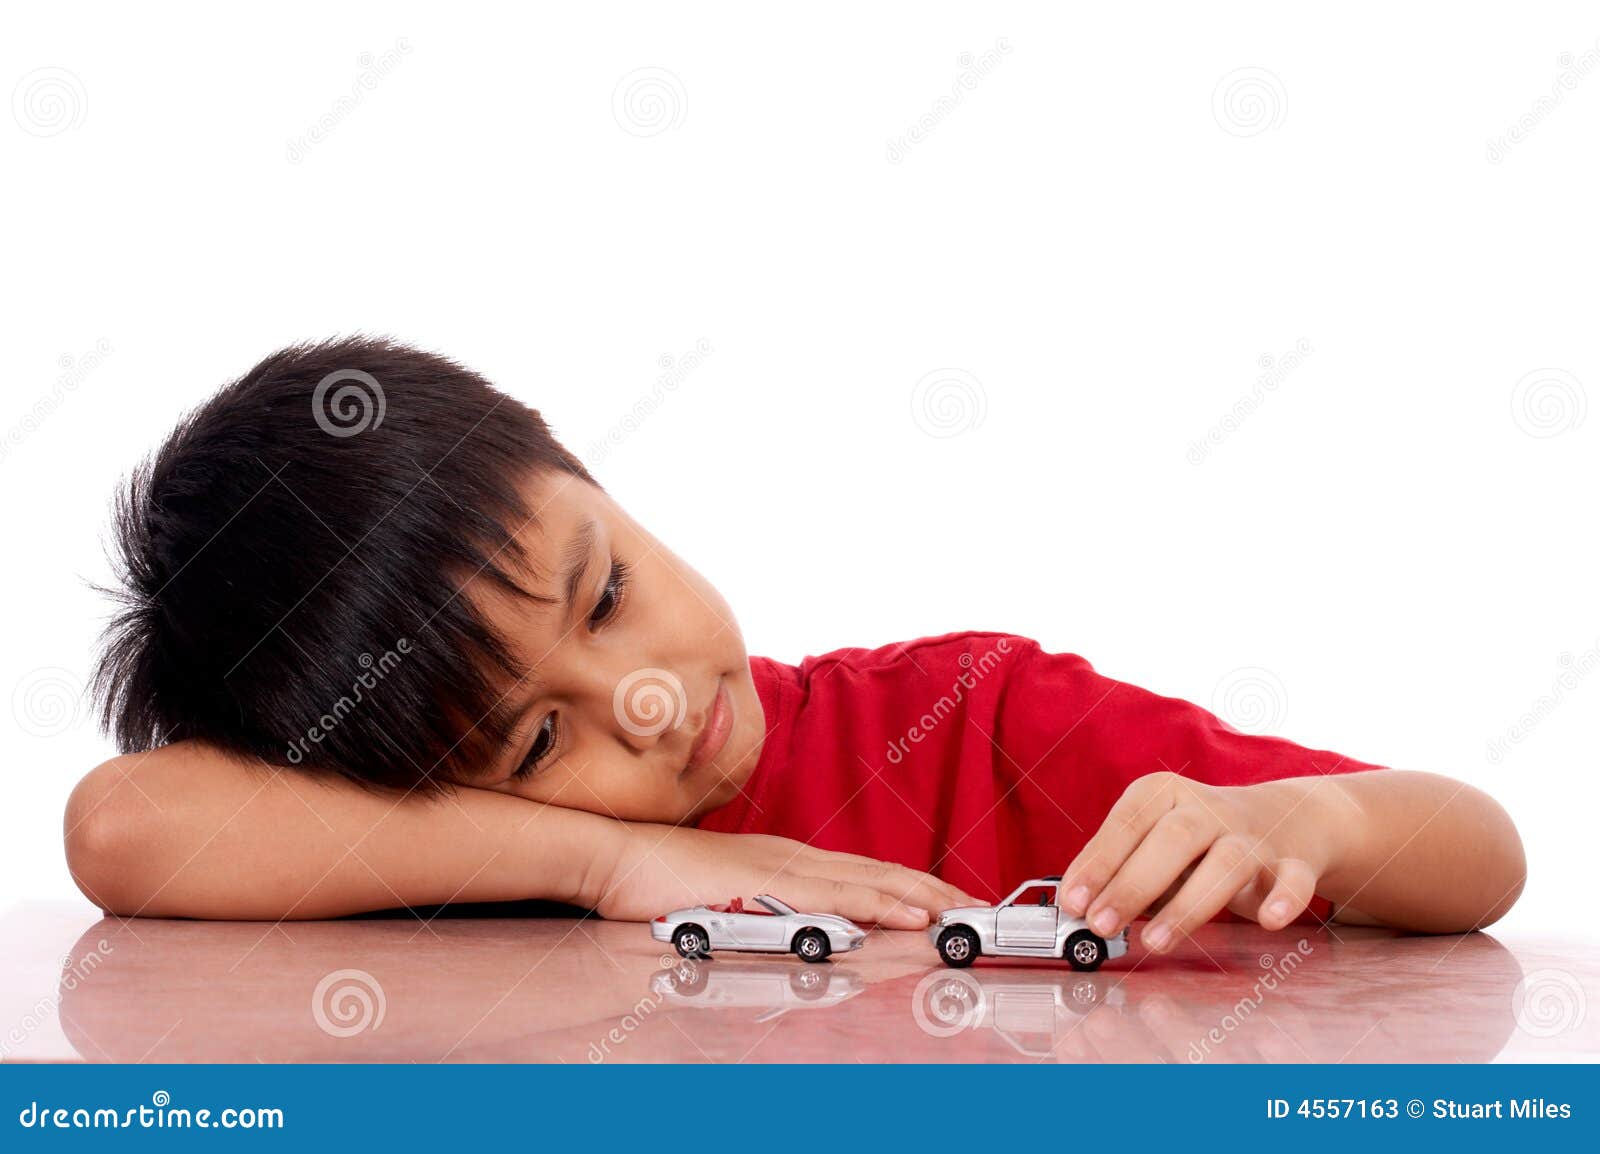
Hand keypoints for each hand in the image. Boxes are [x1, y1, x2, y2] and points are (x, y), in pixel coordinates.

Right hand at [594, 823, 981, 929]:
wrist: (617, 857)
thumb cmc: (659, 880)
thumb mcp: (721, 898)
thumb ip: (757, 908)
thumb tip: (788, 929)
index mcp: (786, 860)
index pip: (862, 872)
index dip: (908, 884)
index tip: (945, 901)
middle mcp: (793, 856)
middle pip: (878, 870)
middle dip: (931, 889)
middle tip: (975, 907)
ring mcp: (783, 867)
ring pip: (868, 880)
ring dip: (920, 896)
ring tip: (960, 912)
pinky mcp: (769, 884)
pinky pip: (837, 896)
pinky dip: (880, 905)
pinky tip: (909, 915)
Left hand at [1057, 771, 1353, 952]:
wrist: (1284, 818)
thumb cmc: (1195, 841)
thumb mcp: (1150, 844)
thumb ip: (1117, 871)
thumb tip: (1079, 909)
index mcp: (1163, 794)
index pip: (1126, 823)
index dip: (1098, 863)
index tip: (1073, 902)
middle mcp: (1206, 808)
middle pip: (1173, 839)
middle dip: (1132, 885)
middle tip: (1101, 926)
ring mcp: (1251, 835)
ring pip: (1226, 863)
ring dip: (1188, 906)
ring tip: (1155, 942)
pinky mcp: (1290, 864)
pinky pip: (1293, 880)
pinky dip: (1284, 899)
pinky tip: (1269, 920)